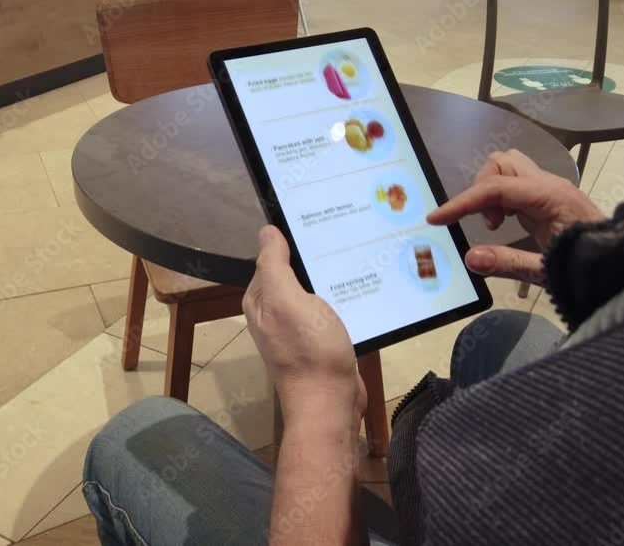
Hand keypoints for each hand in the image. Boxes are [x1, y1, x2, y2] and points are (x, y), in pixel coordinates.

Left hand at [243, 226, 365, 432]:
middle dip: (315, 257)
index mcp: (262, 301)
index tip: (318, 221)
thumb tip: (266, 231)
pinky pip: (330, 311)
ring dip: (332, 278)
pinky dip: (342, 299)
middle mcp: (275, 313)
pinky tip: (361, 289)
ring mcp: (299, 329)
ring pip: (314, 292)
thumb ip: (274, 265)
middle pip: (295, 274)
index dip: (290, 240)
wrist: (331, 402)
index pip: (271, 258)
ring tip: (358, 255)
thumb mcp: (287, 300)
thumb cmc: (308, 349)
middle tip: (347, 234)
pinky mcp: (321, 341)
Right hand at [427, 149, 603, 283]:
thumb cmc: (591, 267)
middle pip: (502, 163)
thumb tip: (470, 257)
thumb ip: (508, 263)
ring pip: (508, 168)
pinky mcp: (547, 197)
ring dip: (491, 191)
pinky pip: (515, 184)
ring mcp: (549, 189)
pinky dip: (500, 199)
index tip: (437, 218)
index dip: (462, 202)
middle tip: (487, 224)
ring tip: (495, 224)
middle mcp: (549, 185)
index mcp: (550, 198)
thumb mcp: (548, 271)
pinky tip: (505, 224)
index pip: (496, 188)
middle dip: (482, 189)